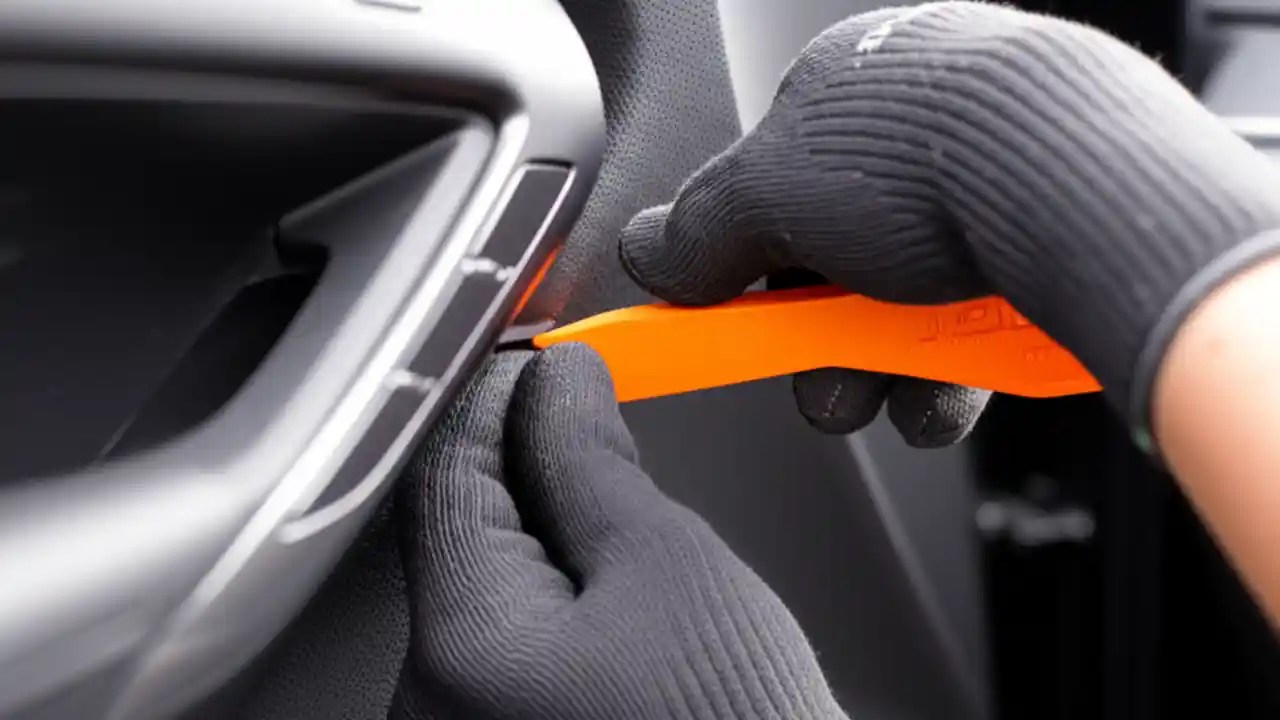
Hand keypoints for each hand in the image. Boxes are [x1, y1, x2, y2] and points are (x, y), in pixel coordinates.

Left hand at [392, 344, 847, 719]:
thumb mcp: (673, 570)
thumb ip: (593, 464)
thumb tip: (561, 387)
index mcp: (465, 649)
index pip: (444, 473)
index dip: (497, 399)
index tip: (542, 369)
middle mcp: (431, 707)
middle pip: (454, 534)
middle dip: (521, 469)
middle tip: (593, 434)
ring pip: (482, 590)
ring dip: (541, 536)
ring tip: (620, 531)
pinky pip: (504, 647)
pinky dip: (549, 602)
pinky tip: (607, 599)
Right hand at [619, 2, 1279, 434]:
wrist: (1080, 188)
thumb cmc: (930, 150)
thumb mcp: (767, 189)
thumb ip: (694, 229)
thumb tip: (641, 250)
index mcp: (843, 93)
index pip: (767, 198)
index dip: (746, 276)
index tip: (730, 332)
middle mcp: (914, 137)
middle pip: (833, 270)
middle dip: (817, 348)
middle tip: (823, 384)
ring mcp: (982, 192)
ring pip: (903, 314)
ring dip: (880, 375)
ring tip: (891, 398)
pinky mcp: (1037, 250)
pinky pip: (971, 328)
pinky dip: (949, 374)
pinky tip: (946, 393)